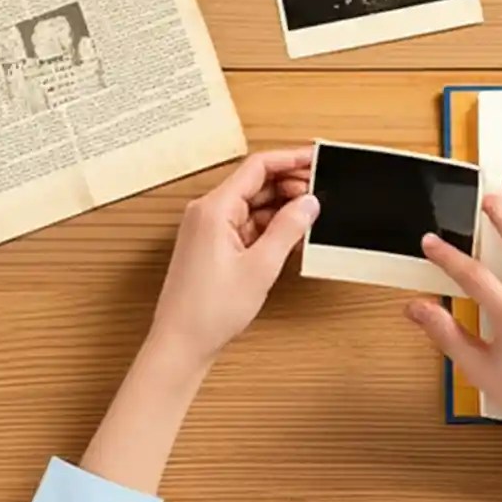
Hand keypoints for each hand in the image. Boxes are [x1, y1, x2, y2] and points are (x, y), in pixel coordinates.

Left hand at [152, 147, 319, 365]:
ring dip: (280, 207)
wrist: (181, 343)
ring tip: (309, 216)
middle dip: (289, 184)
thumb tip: (309, 203)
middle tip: (320, 192)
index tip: (315, 158)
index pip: (257, 167)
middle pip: (254, 182)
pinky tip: (289, 236)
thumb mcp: (261, 266)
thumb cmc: (208, 311)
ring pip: (251, 204)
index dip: (290, 159)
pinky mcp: (212, 245)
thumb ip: (288, 229)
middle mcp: (207, 212)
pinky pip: (245, 223)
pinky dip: (268, 225)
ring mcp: (208, 229)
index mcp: (214, 209)